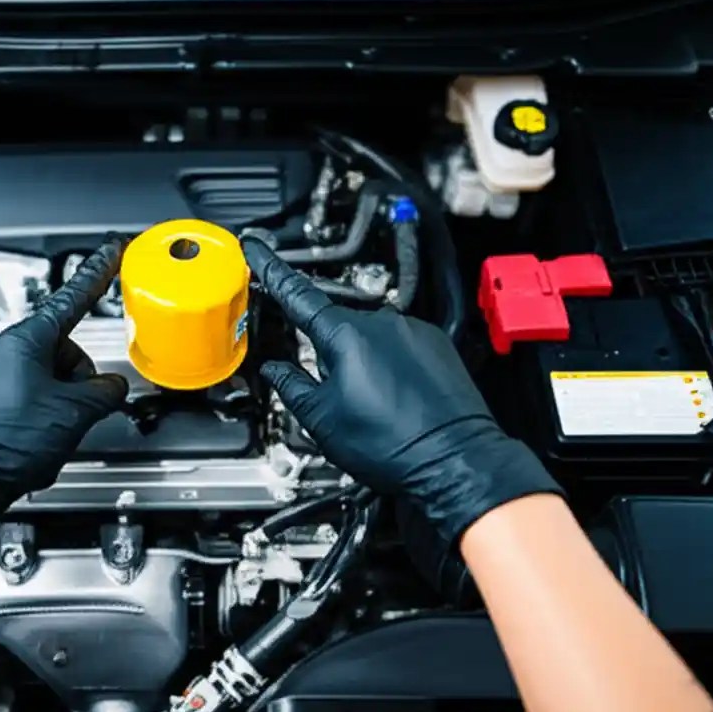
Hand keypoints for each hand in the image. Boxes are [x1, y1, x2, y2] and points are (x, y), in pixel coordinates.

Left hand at [0, 241, 129, 556]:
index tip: (110, 254)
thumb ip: (102, 393)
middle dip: (77, 377)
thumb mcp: (73, 414)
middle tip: (82, 407)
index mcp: (24, 341)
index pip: (71, 298)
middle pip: (59, 349)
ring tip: (54, 431)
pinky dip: (36, 415)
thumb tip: (112, 387)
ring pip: (40, 376)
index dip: (97, 276)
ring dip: (57, 400)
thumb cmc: (5, 442)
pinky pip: (19, 398)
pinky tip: (36, 441)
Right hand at [243, 238, 560, 598]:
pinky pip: (398, 345)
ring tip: (373, 407)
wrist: (456, 462)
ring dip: (360, 362)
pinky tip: (394, 400)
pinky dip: (389, 366)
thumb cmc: (393, 445)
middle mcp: (381, 322)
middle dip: (326, 353)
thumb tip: (275, 370)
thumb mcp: (322, 419)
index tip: (256, 249)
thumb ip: (291, 385)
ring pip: (368, 337)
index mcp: (345, 335)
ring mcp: (412, 330)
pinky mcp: (435, 344)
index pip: (296, 294)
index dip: (270, 270)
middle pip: (335, 325)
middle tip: (335, 396)